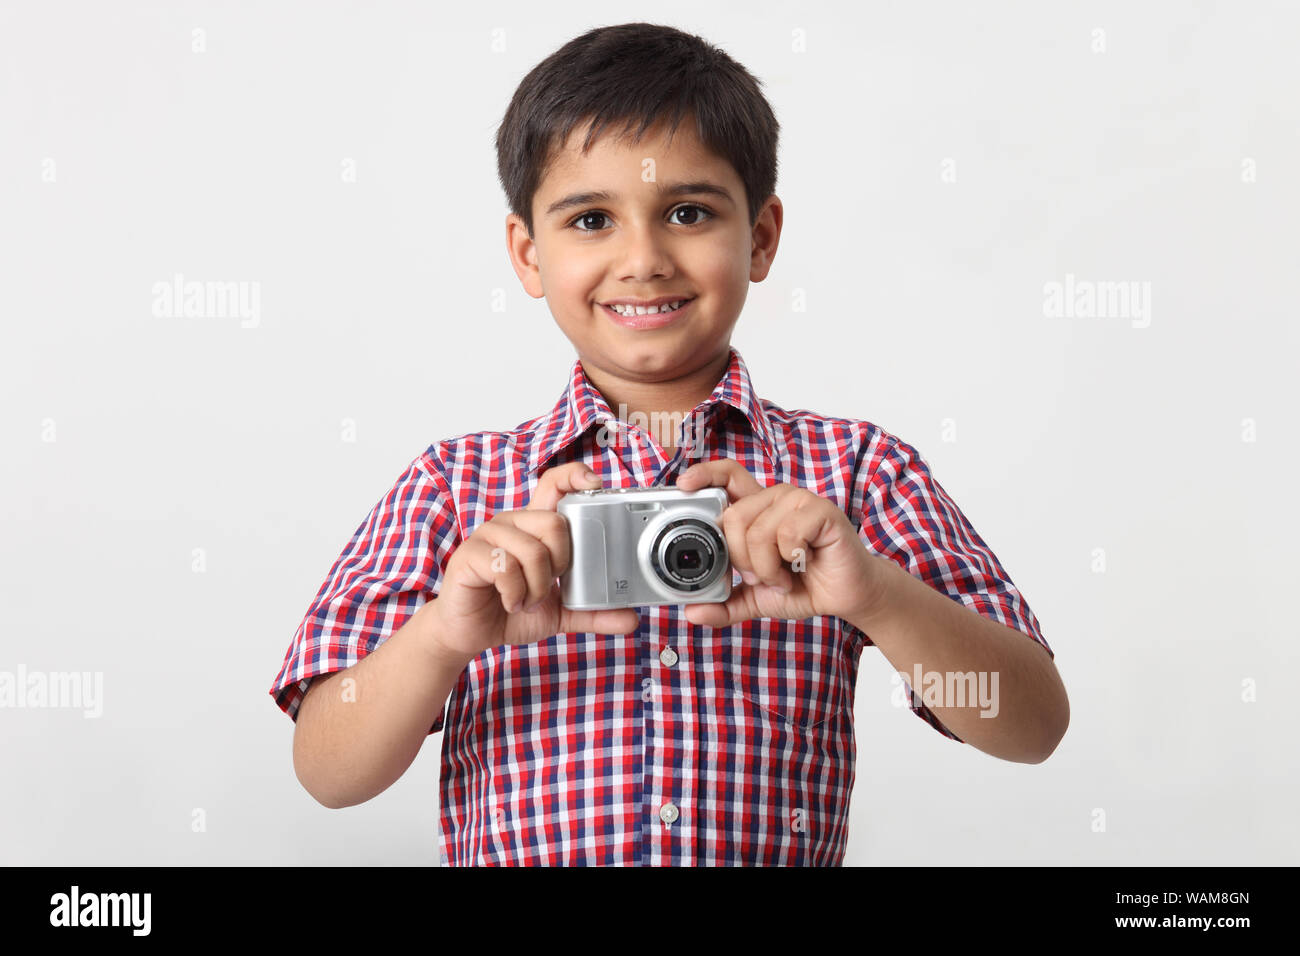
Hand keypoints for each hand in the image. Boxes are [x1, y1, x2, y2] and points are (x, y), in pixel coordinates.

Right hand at [429, 462, 639, 659]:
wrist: (470, 634)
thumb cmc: (512, 611)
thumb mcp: (560, 613)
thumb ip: (593, 613)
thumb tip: (631, 619)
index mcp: (534, 527)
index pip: (554, 484)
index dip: (574, 476)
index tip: (595, 484)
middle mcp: (513, 523)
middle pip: (554, 523)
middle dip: (560, 565)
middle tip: (549, 587)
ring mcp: (489, 535)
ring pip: (532, 551)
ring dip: (536, 588)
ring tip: (526, 601)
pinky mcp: (470, 554)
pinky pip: (505, 568)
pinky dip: (515, 594)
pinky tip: (510, 603)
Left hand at [673, 458, 889, 627]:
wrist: (846, 596)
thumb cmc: (804, 587)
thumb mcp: (755, 599)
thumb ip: (725, 604)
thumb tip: (692, 612)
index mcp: (757, 509)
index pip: (727, 476)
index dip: (704, 474)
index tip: (683, 484)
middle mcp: (775, 498)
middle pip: (732, 516)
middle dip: (740, 560)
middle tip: (761, 577)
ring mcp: (798, 501)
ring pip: (757, 531)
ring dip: (767, 567)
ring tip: (785, 575)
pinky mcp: (821, 510)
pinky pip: (786, 534)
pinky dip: (789, 560)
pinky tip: (803, 564)